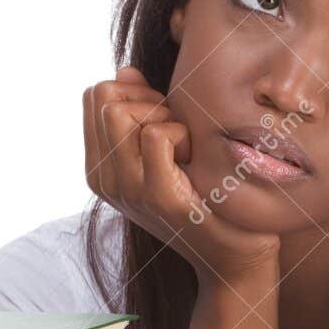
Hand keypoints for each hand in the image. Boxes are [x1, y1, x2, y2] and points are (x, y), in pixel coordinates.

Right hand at [83, 66, 279, 287]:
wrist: (235, 258)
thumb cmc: (207, 199)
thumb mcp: (167, 150)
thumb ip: (143, 110)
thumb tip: (126, 70)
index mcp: (99, 167)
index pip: (94, 94)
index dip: (134, 93)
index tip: (163, 121)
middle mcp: (104, 179)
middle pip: (103, 95)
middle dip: (146, 100)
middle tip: (178, 135)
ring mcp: (127, 190)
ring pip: (120, 110)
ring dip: (162, 117)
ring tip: (185, 150)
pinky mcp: (158, 198)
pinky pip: (157, 135)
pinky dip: (182, 135)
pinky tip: (195, 160)